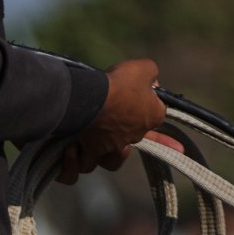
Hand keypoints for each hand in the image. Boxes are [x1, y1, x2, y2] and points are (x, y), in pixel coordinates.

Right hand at [60, 58, 166, 183]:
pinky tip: (74, 154)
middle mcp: (135, 137)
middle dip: (126, 131)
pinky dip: (78, 163)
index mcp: (154, 117)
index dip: (151, 103)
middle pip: (135, 140)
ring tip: (100, 148)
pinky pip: (85, 167)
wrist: (92, 98)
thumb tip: (152, 83)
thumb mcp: (144, 68)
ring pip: (113, 161)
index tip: (144, 94)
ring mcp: (113, 148)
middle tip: (114, 119)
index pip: (159, 114)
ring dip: (108, 156)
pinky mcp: (92, 153)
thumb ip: (152, 74)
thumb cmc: (120, 83)